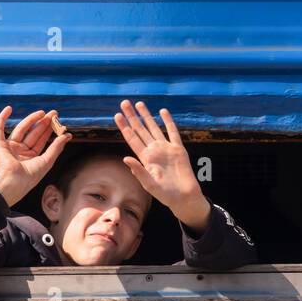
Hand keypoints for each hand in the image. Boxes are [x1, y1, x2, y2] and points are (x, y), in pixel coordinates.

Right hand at [0, 106, 70, 206]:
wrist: (14, 182)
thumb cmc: (30, 176)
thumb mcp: (47, 160)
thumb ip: (56, 147)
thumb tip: (68, 135)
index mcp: (31, 157)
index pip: (41, 140)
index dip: (50, 130)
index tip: (58, 120)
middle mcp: (21, 152)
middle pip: (33, 133)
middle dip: (43, 123)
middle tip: (53, 113)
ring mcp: (10, 147)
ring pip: (21, 129)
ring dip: (31, 119)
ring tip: (42, 112)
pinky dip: (2, 118)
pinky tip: (9, 109)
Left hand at [114, 100, 210, 232]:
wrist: (184, 197)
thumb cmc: (166, 195)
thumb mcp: (149, 185)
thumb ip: (138, 171)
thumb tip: (125, 158)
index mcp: (145, 159)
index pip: (132, 139)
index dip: (125, 127)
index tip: (117, 115)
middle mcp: (154, 151)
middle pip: (140, 130)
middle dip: (132, 117)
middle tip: (124, 103)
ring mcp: (166, 149)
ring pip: (154, 127)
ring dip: (146, 116)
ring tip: (139, 104)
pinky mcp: (178, 149)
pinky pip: (172, 132)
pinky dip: (168, 121)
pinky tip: (162, 111)